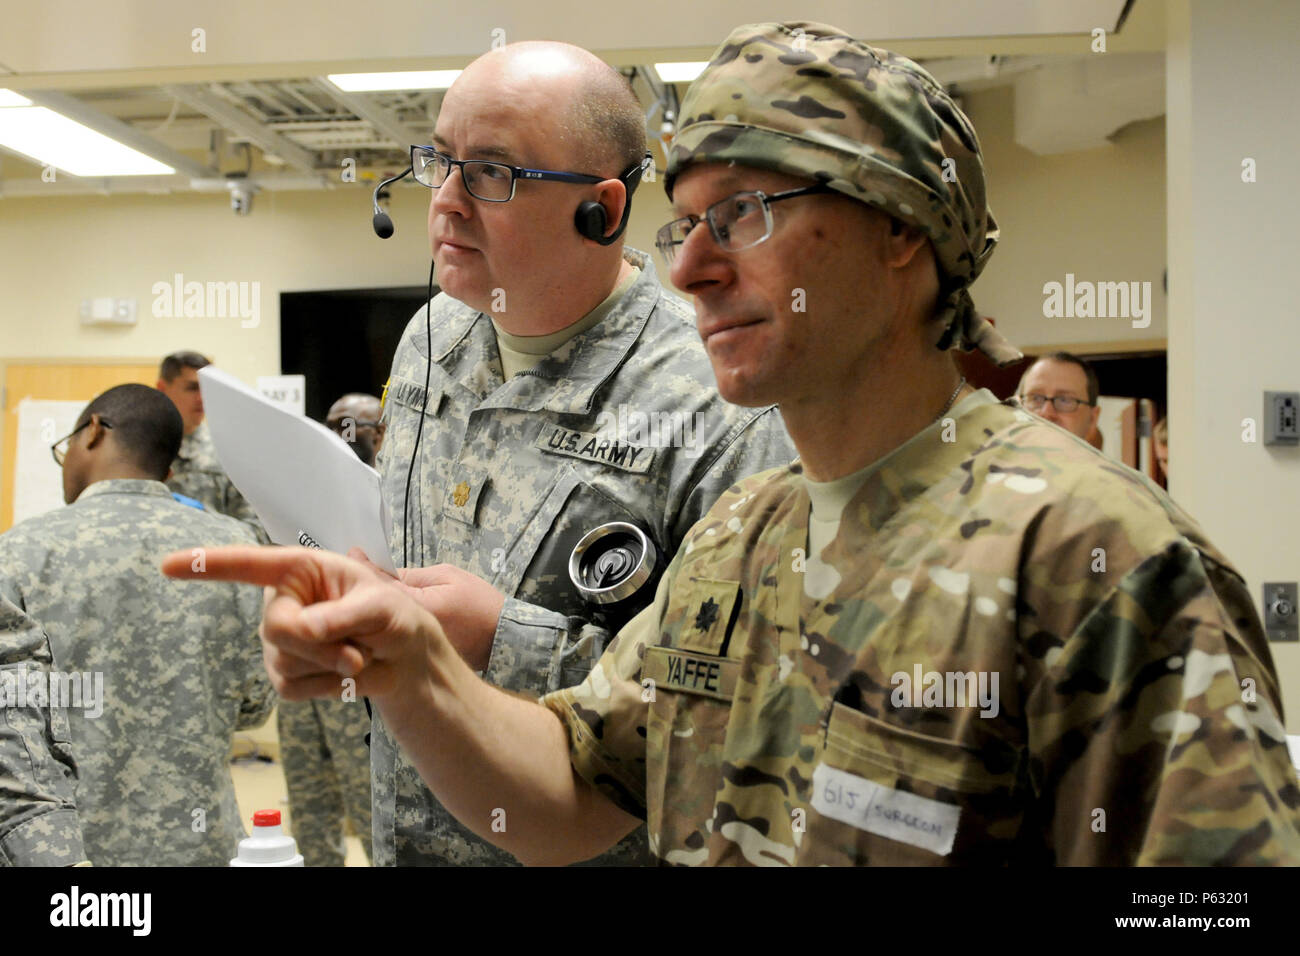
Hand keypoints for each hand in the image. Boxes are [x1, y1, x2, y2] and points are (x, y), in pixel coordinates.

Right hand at [161, 546, 443, 710]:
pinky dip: (328, 688)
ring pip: (286, 662)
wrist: (406, 660)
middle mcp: (281, 602)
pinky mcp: (284, 676)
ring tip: (360, 656)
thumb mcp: (383, 606)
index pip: (250, 565)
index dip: (209, 564)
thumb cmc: (395, 617)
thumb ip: (343, 615)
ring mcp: (278, 642)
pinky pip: (294, 689)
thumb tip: (299, 631)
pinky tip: (346, 677)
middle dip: (322, 646)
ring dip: (331, 667)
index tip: (168, 566)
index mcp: (302, 569)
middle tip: (360, 652)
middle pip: (278, 628)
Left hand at [348, 548, 505, 671]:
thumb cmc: (481, 605)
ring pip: (379, 622)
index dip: (364, 568)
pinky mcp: (412, 656)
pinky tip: (380, 611)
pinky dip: (383, 622)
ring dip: (369, 606)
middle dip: (362, 588)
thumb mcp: (448, 577)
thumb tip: (379, 569)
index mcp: (418, 607)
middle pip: (373, 607)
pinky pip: (390, 635)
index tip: (354, 554)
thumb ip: (411, 575)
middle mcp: (408, 631)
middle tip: (353, 568)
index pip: (380, 585)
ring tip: (361, 589)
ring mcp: (408, 647)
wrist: (503, 638)